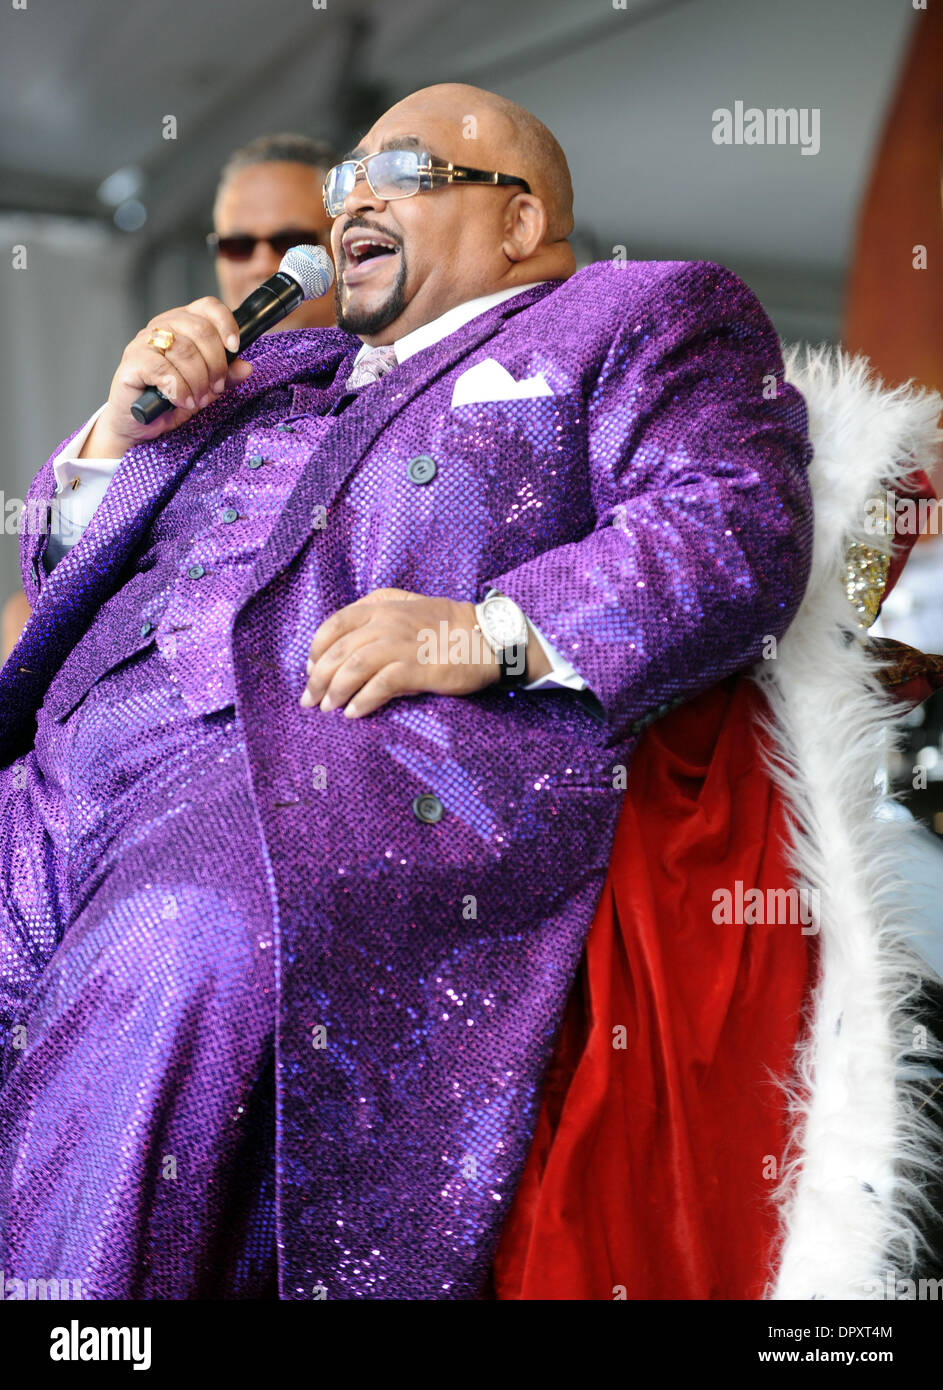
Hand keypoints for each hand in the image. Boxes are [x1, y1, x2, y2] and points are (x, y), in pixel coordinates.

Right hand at [79, 296, 253, 458]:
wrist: (137, 421)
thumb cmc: (170, 400)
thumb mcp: (206, 388)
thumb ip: (226, 377)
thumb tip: (246, 367)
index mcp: (183, 323)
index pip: (209, 307)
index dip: (226, 324)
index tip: (234, 348)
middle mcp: (163, 326)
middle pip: (201, 330)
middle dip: (216, 365)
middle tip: (215, 389)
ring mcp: (144, 341)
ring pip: (184, 351)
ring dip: (198, 381)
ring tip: (198, 399)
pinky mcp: (132, 361)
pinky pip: (163, 371)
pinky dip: (179, 390)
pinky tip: (181, 401)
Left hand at [301, 588, 502, 718]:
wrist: (488, 637)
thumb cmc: (448, 625)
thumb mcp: (409, 605)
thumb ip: (379, 612)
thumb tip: (348, 642)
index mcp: (381, 606)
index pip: (333, 626)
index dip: (316, 650)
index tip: (311, 670)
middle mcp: (386, 622)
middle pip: (337, 651)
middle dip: (317, 678)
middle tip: (310, 700)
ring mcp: (401, 644)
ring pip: (352, 668)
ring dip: (335, 691)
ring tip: (329, 709)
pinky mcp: (417, 668)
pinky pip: (379, 686)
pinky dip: (362, 701)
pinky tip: (355, 713)